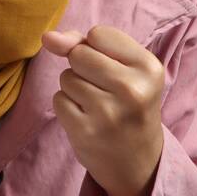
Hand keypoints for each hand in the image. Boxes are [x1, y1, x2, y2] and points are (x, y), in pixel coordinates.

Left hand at [41, 25, 164, 195]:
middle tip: (104, 89)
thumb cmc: (127, 103)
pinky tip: (86, 118)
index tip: (113, 68)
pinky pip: (59, 99)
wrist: (137, 161)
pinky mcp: (86, 132)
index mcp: (149, 68)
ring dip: (74, 88)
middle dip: (83, 67)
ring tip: (98, 105)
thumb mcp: (123, 68)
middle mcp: (132, 90)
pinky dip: (67, 106)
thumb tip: (47, 37)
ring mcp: (108, 113)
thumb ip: (84, 44)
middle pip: (79, 54)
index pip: (98, 34)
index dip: (96, 49)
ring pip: (67, 77)